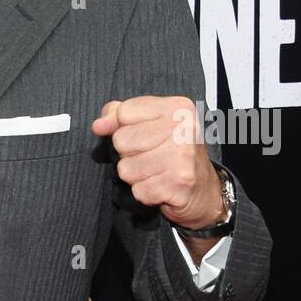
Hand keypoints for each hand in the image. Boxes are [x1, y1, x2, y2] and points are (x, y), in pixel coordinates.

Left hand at [91, 96, 225, 231]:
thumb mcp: (150, 124)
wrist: (203, 190)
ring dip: (135, 176)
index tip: (142, 136)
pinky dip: (144, 193)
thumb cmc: (172, 153)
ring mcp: (182, 157)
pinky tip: (161, 186)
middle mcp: (183, 128)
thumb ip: (119, 116)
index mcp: (177, 107)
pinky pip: (137, 190)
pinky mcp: (179, 183)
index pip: (124, 112)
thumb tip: (98, 125)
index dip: (123, 128)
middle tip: (152, 157)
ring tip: (156, 172)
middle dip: (129, 154)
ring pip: (125, 168)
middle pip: (121, 141)